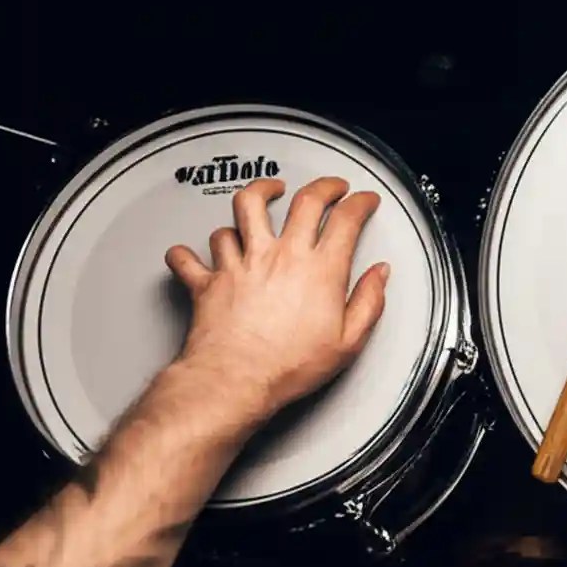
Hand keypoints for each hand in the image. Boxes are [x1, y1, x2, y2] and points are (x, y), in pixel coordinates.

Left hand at [163, 176, 388, 417]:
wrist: (236, 380)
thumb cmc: (287, 367)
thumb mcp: (347, 342)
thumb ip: (369, 302)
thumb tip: (379, 276)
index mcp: (319, 270)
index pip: (346, 219)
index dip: (361, 203)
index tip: (365, 201)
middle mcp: (280, 256)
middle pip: (304, 200)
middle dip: (323, 186)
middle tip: (330, 187)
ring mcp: (242, 262)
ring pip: (245, 208)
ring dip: (257, 195)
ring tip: (266, 193)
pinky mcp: (210, 279)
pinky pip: (190, 256)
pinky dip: (187, 253)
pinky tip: (190, 253)